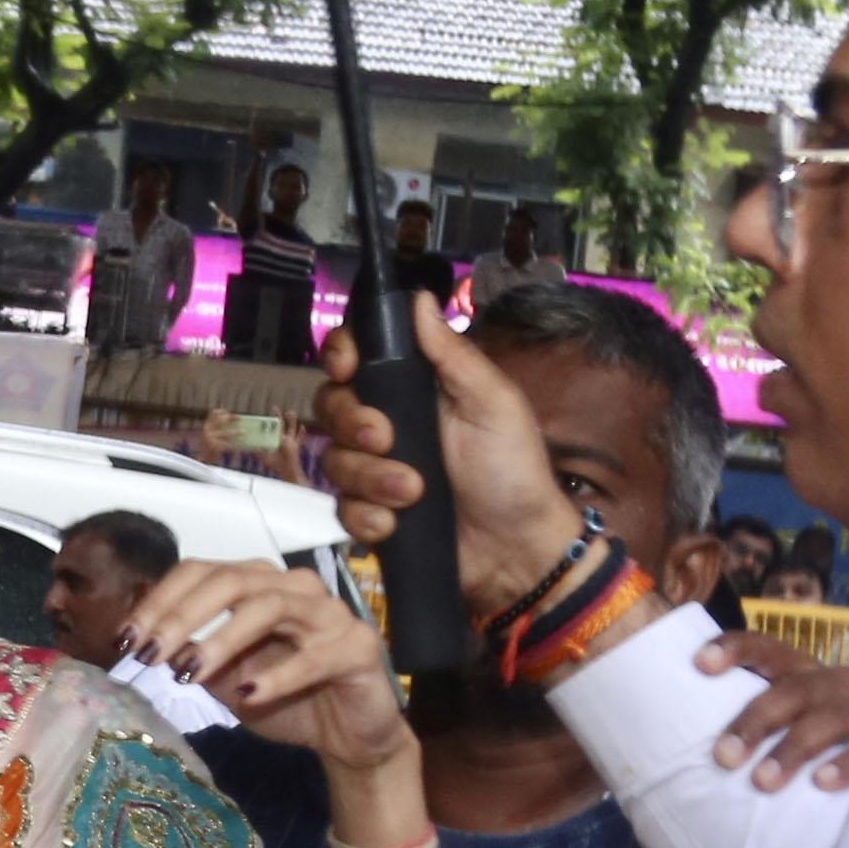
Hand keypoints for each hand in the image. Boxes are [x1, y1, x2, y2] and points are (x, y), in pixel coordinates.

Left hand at [132, 558, 412, 769]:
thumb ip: (194, 659)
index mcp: (258, 585)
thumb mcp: (227, 682)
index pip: (201, 572)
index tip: (127, 639)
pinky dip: (277, 675)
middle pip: (231, 581)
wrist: (351, 738)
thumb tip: (144, 647)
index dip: (160, 601)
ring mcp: (329, 613)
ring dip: (222, 639)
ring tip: (189, 672)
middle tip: (149, 655)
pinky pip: (314, 656)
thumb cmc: (287, 701)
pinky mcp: (357, 647)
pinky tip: (248, 695)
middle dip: (182, 616)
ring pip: (269, 607)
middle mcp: (294, 587)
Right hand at [313, 326, 581, 618]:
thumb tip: (420, 298)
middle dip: (353, 422)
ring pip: (335, 460)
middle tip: (387, 439)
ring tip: (414, 492)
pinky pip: (342, 508)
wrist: (516, 549)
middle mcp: (388, 424)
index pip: (357, 356)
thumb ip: (452, 353)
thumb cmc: (514, 471)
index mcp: (415, 388)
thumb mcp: (493, 403)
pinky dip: (367, 516)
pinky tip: (396, 523)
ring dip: (371, 477)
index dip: (341, 355)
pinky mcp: (371, 514)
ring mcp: (375, 471)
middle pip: (332, 405)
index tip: (347, 367)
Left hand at [687, 632, 848, 792]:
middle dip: (756, 721)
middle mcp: (832, 681)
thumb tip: (687, 748)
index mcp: (799, 669)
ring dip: (794, 748)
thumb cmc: (813, 737)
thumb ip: (748, 722)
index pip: (765, 646)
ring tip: (763, 782)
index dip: (734, 649)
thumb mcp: (784, 720)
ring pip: (829, 719)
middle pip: (793, 690)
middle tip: (724, 757)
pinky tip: (822, 783)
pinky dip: (848, 764)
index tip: (700, 665)